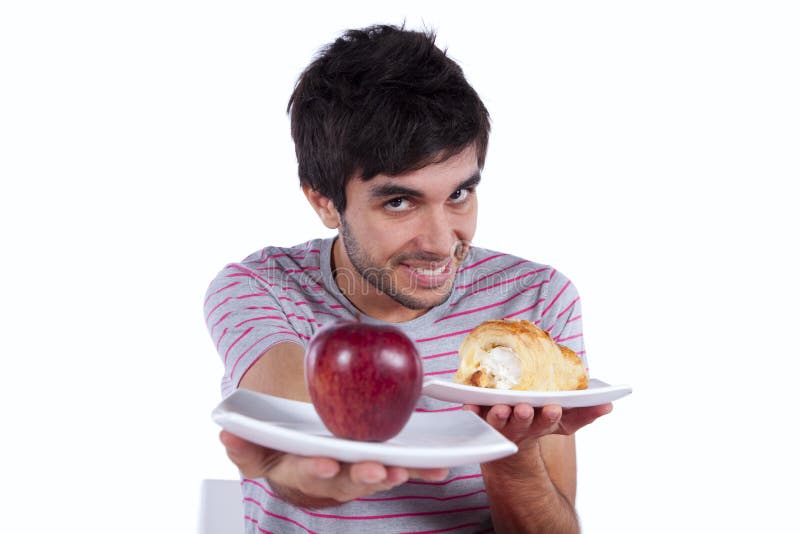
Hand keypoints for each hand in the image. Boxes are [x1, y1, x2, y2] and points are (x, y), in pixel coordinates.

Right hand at [219, 431, 449, 505]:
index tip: (324, 462)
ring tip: (414, 468)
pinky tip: (441, 467)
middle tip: (380, 468)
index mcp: (299, 470)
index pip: (306, 472)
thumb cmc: (281, 434)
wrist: (303, 438)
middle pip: (348, 481)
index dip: (314, 470)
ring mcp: (358, 471)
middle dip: (363, 476)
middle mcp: (331, 476)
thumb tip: (226, 432)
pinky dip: (423, 469)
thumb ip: (245, 437)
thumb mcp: (258, 435)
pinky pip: (405, 467)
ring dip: (397, 474)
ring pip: (378, 477)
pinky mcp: (383, 463)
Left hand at [463, 403, 612, 450]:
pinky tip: (468, 405)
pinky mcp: (479, 419)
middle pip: (521, 423)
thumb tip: (609, 404)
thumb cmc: (538, 424)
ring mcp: (497, 424)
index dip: (549, 416)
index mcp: (539, 424)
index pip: (546, 421)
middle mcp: (518, 426)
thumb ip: (585, 413)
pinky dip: (471, 411)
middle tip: (525, 409)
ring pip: (497, 422)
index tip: (554, 408)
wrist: (507, 448)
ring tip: (500, 408)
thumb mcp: (564, 422)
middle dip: (524, 417)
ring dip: (498, 416)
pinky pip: (473, 416)